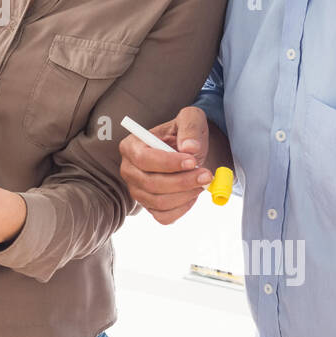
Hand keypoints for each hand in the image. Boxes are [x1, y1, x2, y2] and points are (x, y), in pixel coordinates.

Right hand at [119, 106, 212, 225]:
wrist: (190, 151)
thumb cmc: (185, 133)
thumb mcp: (190, 120)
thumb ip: (190, 129)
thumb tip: (190, 148)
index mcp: (132, 145)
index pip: (144, 159)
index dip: (168, 163)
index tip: (193, 162)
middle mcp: (129, 170)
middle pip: (150, 183)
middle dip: (182, 181)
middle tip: (207, 175)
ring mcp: (137, 191)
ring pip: (159, 202)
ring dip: (186, 194)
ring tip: (203, 182)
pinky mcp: (149, 206)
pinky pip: (164, 217)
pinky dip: (183, 208)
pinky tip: (193, 194)